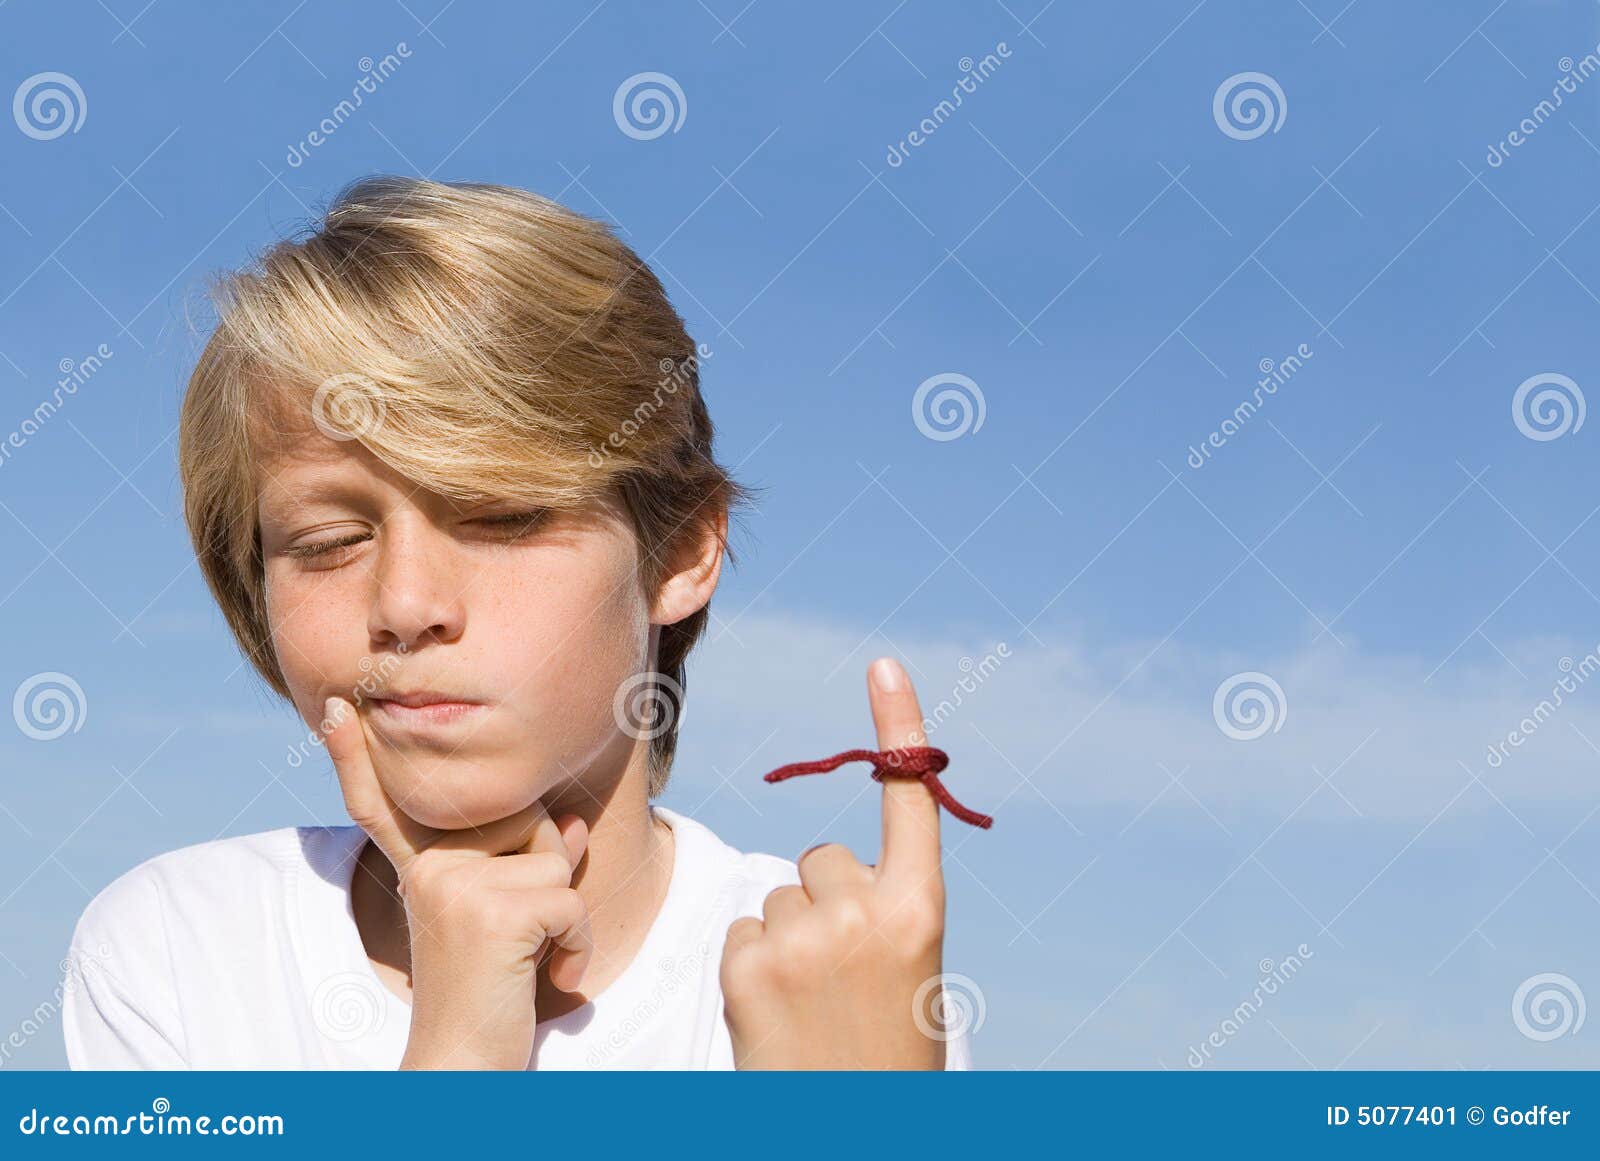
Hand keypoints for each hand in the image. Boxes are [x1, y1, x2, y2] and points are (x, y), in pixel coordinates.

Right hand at [321, 696, 591, 1069]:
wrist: (466, 1069)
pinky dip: (575, 944)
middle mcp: (427, 867)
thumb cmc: (492, 992)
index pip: (393, 804)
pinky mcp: (488, 915)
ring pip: (554, 857)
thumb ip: (530, 863)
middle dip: (547, 869)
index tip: (334, 708)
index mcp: (422, 865)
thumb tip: (571, 824)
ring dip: (563, 913)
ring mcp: (452, 887)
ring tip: (527, 955)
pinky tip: (548, 975)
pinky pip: (568, 900)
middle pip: (527, 817)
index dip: (356, 755)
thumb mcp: (509, 917)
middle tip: (518, 934)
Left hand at [720, 657, 947, 1068]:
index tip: (884, 665)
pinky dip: (750, 966)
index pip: (909, 801)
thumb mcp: (910, 975)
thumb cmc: (885, 1054)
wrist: (854, 1128)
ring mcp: (804, 936)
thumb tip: (826, 867)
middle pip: (821, 857)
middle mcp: (866, 912)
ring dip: (785, 938)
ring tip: (810, 1004)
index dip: (899, 727)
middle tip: (840, 973)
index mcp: (921, 910)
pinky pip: (741, 930)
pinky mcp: (747, 964)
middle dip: (823, 899)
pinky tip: (775, 1013)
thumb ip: (884, 909)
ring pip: (777, 896)